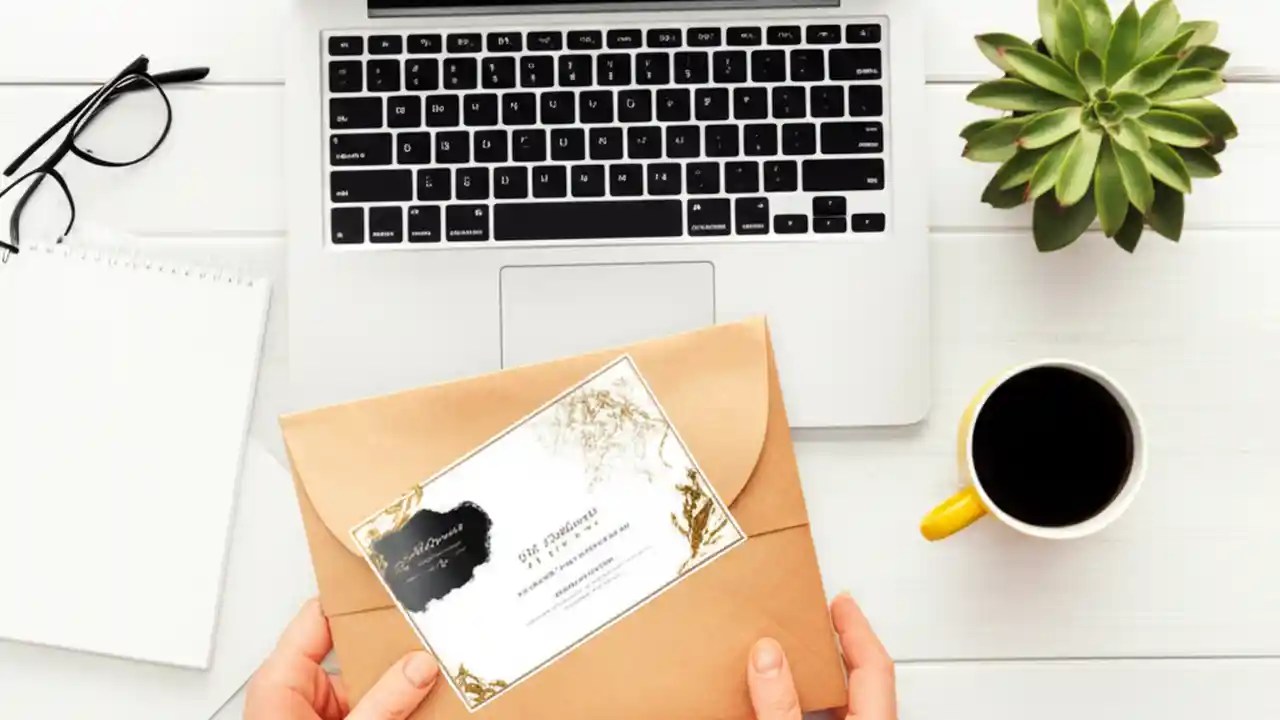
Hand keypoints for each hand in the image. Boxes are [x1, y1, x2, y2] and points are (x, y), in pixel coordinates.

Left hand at [245, 599, 439, 719]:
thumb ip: (383, 703)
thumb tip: (417, 667)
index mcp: (281, 682)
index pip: (320, 617)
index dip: (356, 596)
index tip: (393, 582)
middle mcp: (297, 694)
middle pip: (354, 649)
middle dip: (395, 646)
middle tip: (433, 632)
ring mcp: (319, 716)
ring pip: (371, 683)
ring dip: (405, 683)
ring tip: (442, 673)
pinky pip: (375, 709)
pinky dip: (401, 709)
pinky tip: (429, 706)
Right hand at [747, 593, 896, 719]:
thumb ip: (778, 703)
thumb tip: (767, 656)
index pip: (875, 665)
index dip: (856, 628)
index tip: (841, 603)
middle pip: (866, 679)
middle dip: (844, 644)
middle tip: (826, 620)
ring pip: (851, 702)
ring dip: (827, 675)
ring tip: (802, 655)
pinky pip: (835, 719)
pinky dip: (816, 701)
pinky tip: (792, 698)